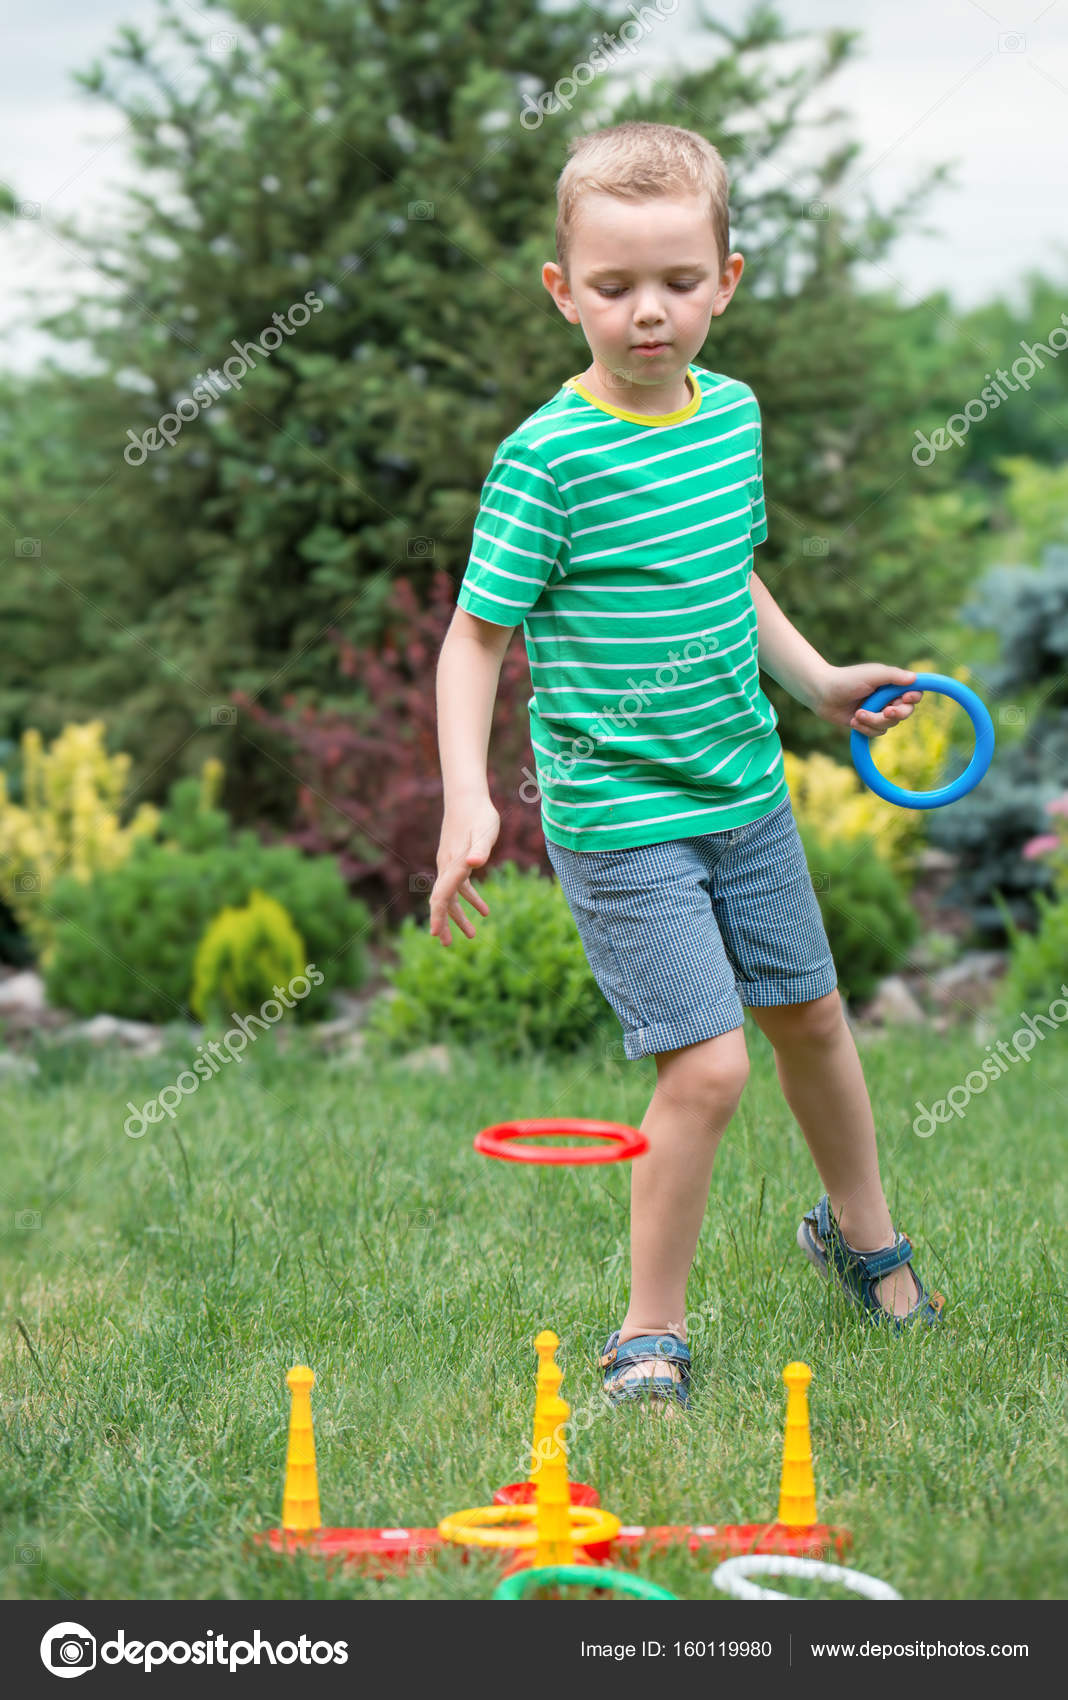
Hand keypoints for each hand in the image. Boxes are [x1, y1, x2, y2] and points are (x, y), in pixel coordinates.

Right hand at [429, 799, 499, 945]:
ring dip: (458, 916)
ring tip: (472, 934)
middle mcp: (447, 867)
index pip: (441, 895)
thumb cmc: (479, 814)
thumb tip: (473, 864)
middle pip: (442, 900)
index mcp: (453, 865)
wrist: (468, 797)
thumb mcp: (485, 832)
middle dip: (445, 922)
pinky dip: (470, 899)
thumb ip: (480, 849)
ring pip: (451, 896)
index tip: (436, 934)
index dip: (438, 916)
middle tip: (448, 944)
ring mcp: (450, 864)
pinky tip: (484, 910)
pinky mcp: (457, 860)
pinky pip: (460, 886)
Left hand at [811, 663, 923, 736]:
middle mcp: (888, 699)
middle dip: (896, 714)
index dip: (913, 698)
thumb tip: (915, 678)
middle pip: (905, 712)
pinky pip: (877, 732)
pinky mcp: (868, 724)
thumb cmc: (847, 680)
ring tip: (858, 714)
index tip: (906, 698)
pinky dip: (865, 728)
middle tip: (886, 711)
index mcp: (892, 685)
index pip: (914, 693)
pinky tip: (853, 721)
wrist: (823, 694)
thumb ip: (894, 676)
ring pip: (890, 725)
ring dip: (874, 720)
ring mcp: (878, 712)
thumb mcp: (873, 675)